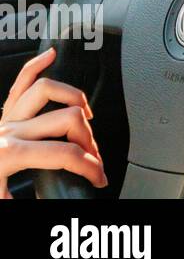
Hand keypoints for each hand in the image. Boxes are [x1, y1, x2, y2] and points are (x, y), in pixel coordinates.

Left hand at [0, 47, 107, 197]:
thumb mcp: (1, 201)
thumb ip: (30, 199)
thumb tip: (63, 196)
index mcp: (9, 154)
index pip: (66, 153)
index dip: (89, 166)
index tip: (98, 178)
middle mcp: (8, 129)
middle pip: (67, 118)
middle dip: (88, 138)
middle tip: (93, 156)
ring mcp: (5, 119)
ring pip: (47, 89)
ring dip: (74, 99)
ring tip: (86, 116)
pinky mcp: (2, 116)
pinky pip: (20, 82)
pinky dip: (35, 65)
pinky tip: (51, 56)